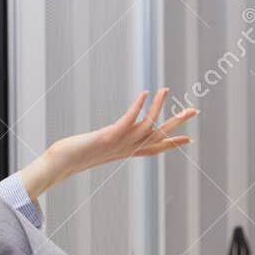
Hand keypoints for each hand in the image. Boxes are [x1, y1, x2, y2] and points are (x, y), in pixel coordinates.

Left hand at [31, 87, 196, 191]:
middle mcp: (126, 149)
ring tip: (166, 90)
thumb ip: (105, 144)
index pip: (154, 149)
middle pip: (157, 136)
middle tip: (194, 110)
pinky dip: (138, 106)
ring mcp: (119, 143)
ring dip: (158, 107)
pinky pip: (128, 120)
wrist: (60, 164)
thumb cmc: (73, 156)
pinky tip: (145, 93)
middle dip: (176, 123)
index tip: (190, 139)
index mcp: (125, 152)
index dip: (172, 144)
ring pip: (147, 126)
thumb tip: (105, 140)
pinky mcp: (108, 136)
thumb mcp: (95, 150)